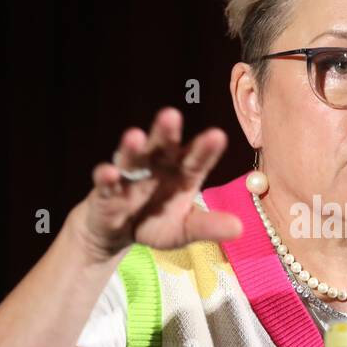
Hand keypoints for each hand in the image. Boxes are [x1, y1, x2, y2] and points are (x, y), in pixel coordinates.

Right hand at [75, 107, 242, 261]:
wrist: (119, 232)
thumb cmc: (157, 221)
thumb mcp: (185, 229)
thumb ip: (208, 226)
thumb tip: (240, 229)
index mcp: (181, 173)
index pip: (196, 159)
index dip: (205, 148)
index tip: (217, 136)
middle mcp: (156, 167)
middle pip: (163, 146)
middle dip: (166, 132)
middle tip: (171, 114)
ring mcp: (130, 176)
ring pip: (133, 158)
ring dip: (133, 147)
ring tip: (135, 135)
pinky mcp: (106, 191)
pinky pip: (107, 183)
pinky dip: (106, 177)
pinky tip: (108, 172)